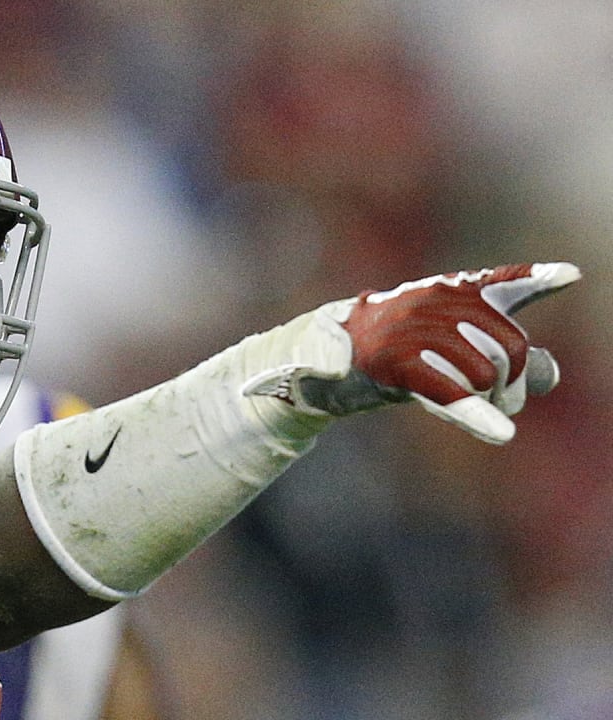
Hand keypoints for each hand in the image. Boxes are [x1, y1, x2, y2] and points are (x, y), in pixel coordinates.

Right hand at [307, 262, 579, 443]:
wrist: (308, 368)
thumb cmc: (376, 358)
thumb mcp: (433, 352)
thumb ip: (495, 356)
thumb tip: (550, 372)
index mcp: (442, 294)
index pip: (501, 285)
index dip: (536, 279)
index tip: (571, 276)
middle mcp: (432, 306)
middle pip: (508, 345)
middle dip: (514, 378)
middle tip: (500, 400)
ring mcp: (413, 333)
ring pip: (486, 372)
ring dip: (494, 399)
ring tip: (482, 410)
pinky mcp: (396, 366)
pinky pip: (450, 392)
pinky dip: (477, 415)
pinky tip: (501, 431)